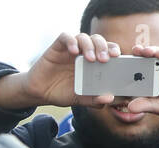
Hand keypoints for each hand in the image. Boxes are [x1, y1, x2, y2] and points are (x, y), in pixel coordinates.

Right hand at [0, 32, 119, 110]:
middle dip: (104, 47)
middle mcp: (83, 52)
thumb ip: (94, 99)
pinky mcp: (57, 46)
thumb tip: (109, 99)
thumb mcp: (80, 98)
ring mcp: (71, 48)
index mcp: (93, 61)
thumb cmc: (61, 93)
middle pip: (98, 40)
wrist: (40, 93)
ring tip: (90, 59)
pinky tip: (74, 52)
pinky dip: (71, 42)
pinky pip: (66, 37)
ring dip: (90, 45)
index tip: (117, 57)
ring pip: (84, 37)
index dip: (114, 49)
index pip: (107, 49)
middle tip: (105, 59)